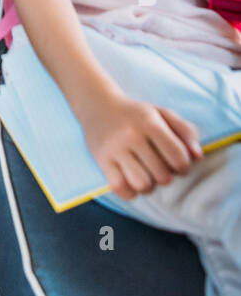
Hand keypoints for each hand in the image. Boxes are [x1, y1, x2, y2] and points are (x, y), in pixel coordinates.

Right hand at [81, 92, 201, 200]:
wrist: (98, 105)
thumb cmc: (136, 114)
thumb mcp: (162, 113)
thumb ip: (185, 131)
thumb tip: (198, 157)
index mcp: (150, 123)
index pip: (178, 159)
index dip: (184, 167)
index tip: (177, 163)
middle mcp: (132, 136)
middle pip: (162, 176)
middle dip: (166, 176)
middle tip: (159, 167)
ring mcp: (115, 149)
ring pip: (142, 185)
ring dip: (148, 185)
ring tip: (145, 174)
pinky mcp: (102, 160)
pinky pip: (121, 189)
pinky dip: (130, 190)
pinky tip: (130, 179)